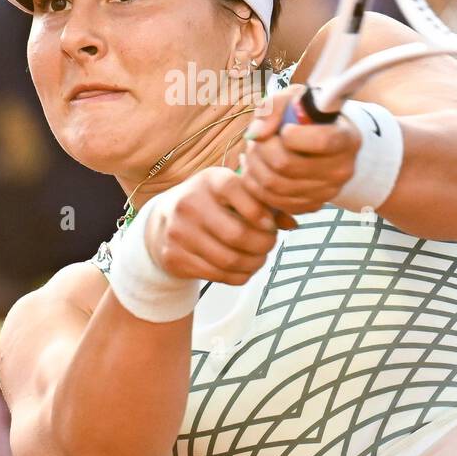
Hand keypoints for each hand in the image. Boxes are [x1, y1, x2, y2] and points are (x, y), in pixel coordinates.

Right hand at [143, 168, 280, 286]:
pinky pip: (219, 275)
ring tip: (259, 257)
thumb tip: (292, 224)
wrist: (164, 221)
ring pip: (230, 259)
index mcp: (209, 181)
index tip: (270, 225)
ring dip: (254, 263)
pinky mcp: (175, 257)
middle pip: (238, 234)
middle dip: (263, 244)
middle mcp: (190, 203)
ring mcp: (179, 232)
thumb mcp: (234, 193)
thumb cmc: (211, 203)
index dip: (260, 212)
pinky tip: (243, 267)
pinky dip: (239, 275)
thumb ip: (264, 203)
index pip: (237, 192)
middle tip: (269, 244)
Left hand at [239, 83, 361, 215]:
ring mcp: (328, 192)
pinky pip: (274, 202)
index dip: (292, 135)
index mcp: (346, 138)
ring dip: (254, 167)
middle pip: (286, 165)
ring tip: (253, 152)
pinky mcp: (312, 206)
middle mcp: (341, 169)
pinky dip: (257, 186)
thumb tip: (257, 134)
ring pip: (274, 187)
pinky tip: (256, 169)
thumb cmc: (308, 116)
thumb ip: (274, 106)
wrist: (324, 141)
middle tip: (256, 140)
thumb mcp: (295, 98)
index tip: (284, 129)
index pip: (321, 141)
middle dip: (261, 150)